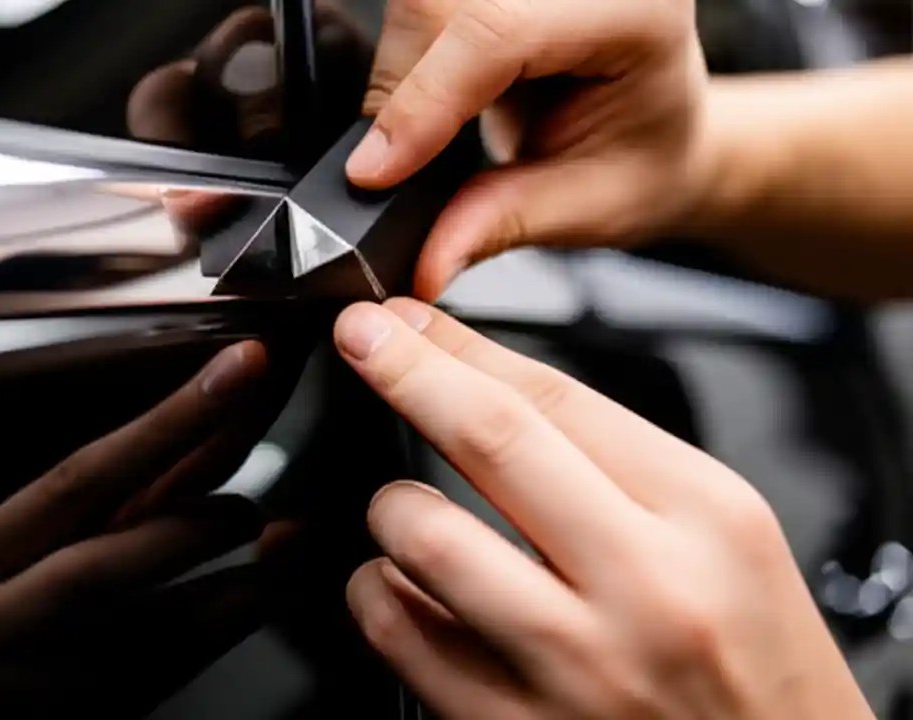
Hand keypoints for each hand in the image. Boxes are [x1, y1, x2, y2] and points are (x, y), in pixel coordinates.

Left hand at [333, 299, 872, 718]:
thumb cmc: (758, 666)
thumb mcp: (727, 535)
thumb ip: (617, 463)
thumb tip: (486, 386)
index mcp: (706, 518)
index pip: (556, 396)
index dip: (459, 347)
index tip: (408, 323)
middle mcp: (642, 590)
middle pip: (489, 442)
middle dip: (405, 373)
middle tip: (363, 340)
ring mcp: (575, 669)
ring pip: (425, 542)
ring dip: (391, 508)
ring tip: (403, 509)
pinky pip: (400, 639)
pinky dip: (380, 595)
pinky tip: (402, 588)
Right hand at [347, 0, 710, 299]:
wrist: (655, 126)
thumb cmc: (642, 156)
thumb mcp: (584, 206)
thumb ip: (499, 223)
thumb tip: (422, 258)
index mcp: (631, 10)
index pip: (497, 32)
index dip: (425, 102)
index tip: (376, 173)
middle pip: (441, 6)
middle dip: (403, 90)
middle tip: (399, 164)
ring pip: (417, 3)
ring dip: (401, 73)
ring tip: (439, 127)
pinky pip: (417, 7)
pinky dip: (407, 58)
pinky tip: (440, 92)